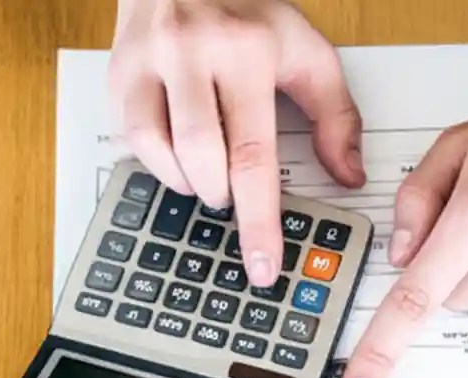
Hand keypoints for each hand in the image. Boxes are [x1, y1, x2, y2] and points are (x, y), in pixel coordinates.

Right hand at [109, 0, 365, 286]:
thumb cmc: (245, 8)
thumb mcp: (304, 47)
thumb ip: (335, 113)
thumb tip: (348, 173)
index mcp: (246, 50)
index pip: (253, 156)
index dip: (259, 221)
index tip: (263, 263)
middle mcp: (191, 53)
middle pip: (202, 160)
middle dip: (222, 196)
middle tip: (235, 196)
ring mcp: (148, 61)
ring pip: (158, 152)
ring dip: (188, 181)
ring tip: (209, 176)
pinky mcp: (119, 72)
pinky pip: (132, 138)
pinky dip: (159, 162)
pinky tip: (179, 157)